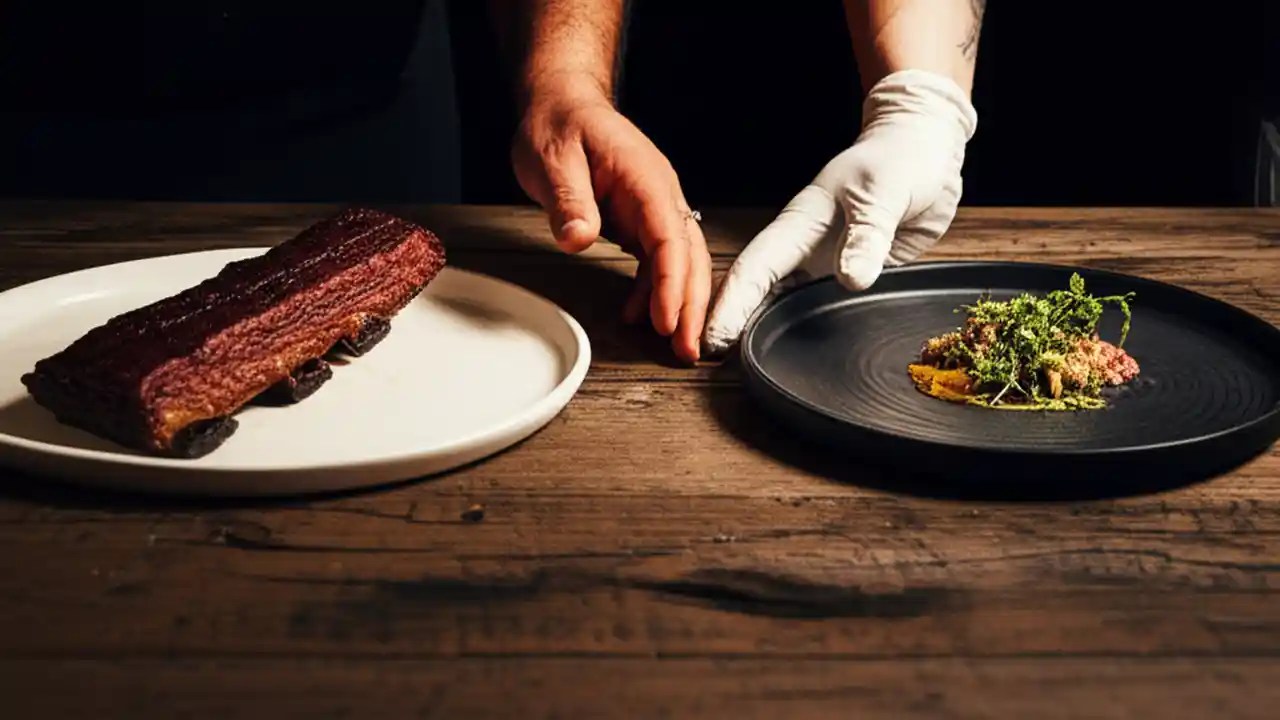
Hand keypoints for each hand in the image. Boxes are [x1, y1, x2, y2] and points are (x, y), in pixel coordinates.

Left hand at [513, 81, 711, 363]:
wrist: (563, 103)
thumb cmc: (559, 124)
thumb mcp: (552, 157)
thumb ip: (568, 199)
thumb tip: (579, 236)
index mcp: (644, 177)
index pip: (669, 236)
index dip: (672, 283)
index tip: (667, 320)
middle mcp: (659, 193)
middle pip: (689, 255)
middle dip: (692, 305)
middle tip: (686, 350)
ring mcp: (654, 207)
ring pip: (681, 261)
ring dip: (681, 303)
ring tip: (674, 345)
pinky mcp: (642, 219)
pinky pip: (659, 260)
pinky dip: (655, 291)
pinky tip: (642, 315)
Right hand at [702, 69, 977, 354]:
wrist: (926, 149)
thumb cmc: (900, 158)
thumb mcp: (884, 191)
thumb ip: (867, 235)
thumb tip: (850, 278)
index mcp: (800, 223)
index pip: (755, 268)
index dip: (732, 304)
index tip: (714, 338)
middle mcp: (805, 248)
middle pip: (758, 291)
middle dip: (731, 324)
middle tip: (712, 363)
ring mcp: (826, 263)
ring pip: (784, 302)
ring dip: (763, 330)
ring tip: (742, 366)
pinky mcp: (851, 274)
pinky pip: (821, 306)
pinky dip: (802, 327)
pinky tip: (791, 350)